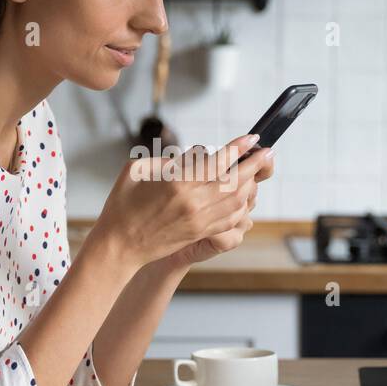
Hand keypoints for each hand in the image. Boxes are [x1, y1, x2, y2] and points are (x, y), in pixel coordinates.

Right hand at [87, 133, 272, 270]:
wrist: (119, 246)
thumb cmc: (122, 206)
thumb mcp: (136, 170)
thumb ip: (166, 159)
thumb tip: (190, 157)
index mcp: (177, 182)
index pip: (218, 161)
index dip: (238, 148)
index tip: (253, 139)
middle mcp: (193, 201)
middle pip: (235, 179)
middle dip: (255, 164)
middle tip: (267, 152)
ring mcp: (199, 219)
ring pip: (237, 199)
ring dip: (251, 183)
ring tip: (259, 171)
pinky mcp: (200, 232)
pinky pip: (230, 217)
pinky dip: (242, 204)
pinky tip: (245, 195)